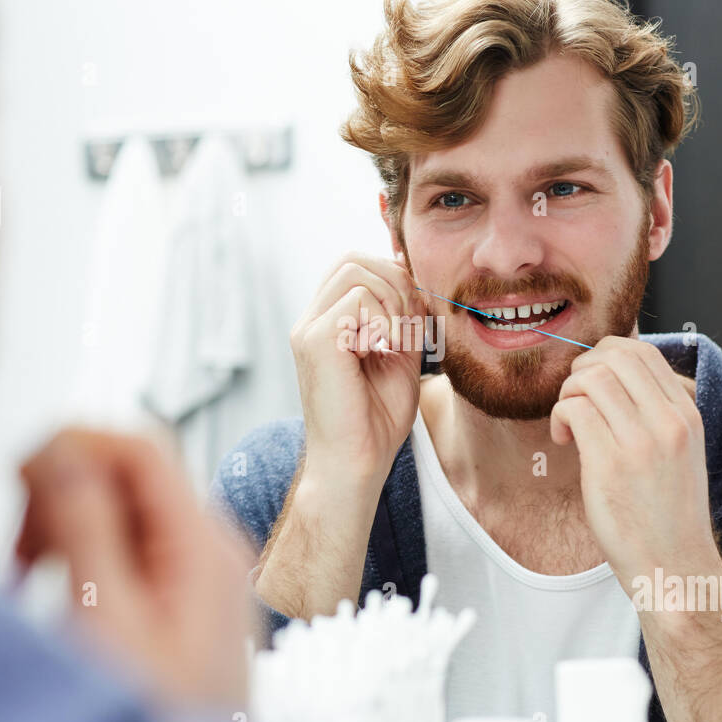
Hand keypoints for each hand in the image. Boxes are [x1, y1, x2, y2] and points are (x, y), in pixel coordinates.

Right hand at [15, 429, 254, 711]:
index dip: (73, 442)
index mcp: (204, 542)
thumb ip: (83, 524)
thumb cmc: (156, 717)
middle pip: (125, 472)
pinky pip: (124, 549)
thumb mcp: (105, 617)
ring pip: (118, 509)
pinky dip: (79, 558)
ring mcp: (196, 572)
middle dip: (60, 495)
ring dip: (63, 529)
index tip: (17, 476)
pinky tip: (56, 595)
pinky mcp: (178, 598)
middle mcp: (209, 547)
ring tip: (32, 579)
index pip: (140, 444)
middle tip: (23, 552)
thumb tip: (57, 445)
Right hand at [290, 252, 426, 484]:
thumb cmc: (376, 419)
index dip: (391, 274)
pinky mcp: (315, 341)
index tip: (413, 311)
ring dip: (391, 301)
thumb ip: (403, 317)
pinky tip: (385, 350)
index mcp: (327, 322)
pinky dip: (384, 320)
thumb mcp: (400, 355)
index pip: (353, 265)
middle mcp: (311, 321)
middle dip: (394, 280)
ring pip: (356, 273)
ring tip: (396, 342)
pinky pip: (358, 300)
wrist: (357, 462)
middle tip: (407, 324)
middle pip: (352, 259)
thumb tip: (413, 276)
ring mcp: (308, 329)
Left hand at [550, 337, 719, 584]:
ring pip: (591, 378)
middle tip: (575, 398)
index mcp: (686, 414)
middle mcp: (668, 421)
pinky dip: (560, 416)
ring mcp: (640, 441)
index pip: (644, 352)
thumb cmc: (668, 515)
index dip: (606, 355)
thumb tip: (613, 381)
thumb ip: (655, 415)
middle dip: (583, 368)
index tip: (593, 382)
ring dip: (568, 393)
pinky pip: (574, 409)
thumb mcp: (680, 452)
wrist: (674, 566)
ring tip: (569, 423)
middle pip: (614, 355)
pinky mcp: (610, 464)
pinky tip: (564, 440)